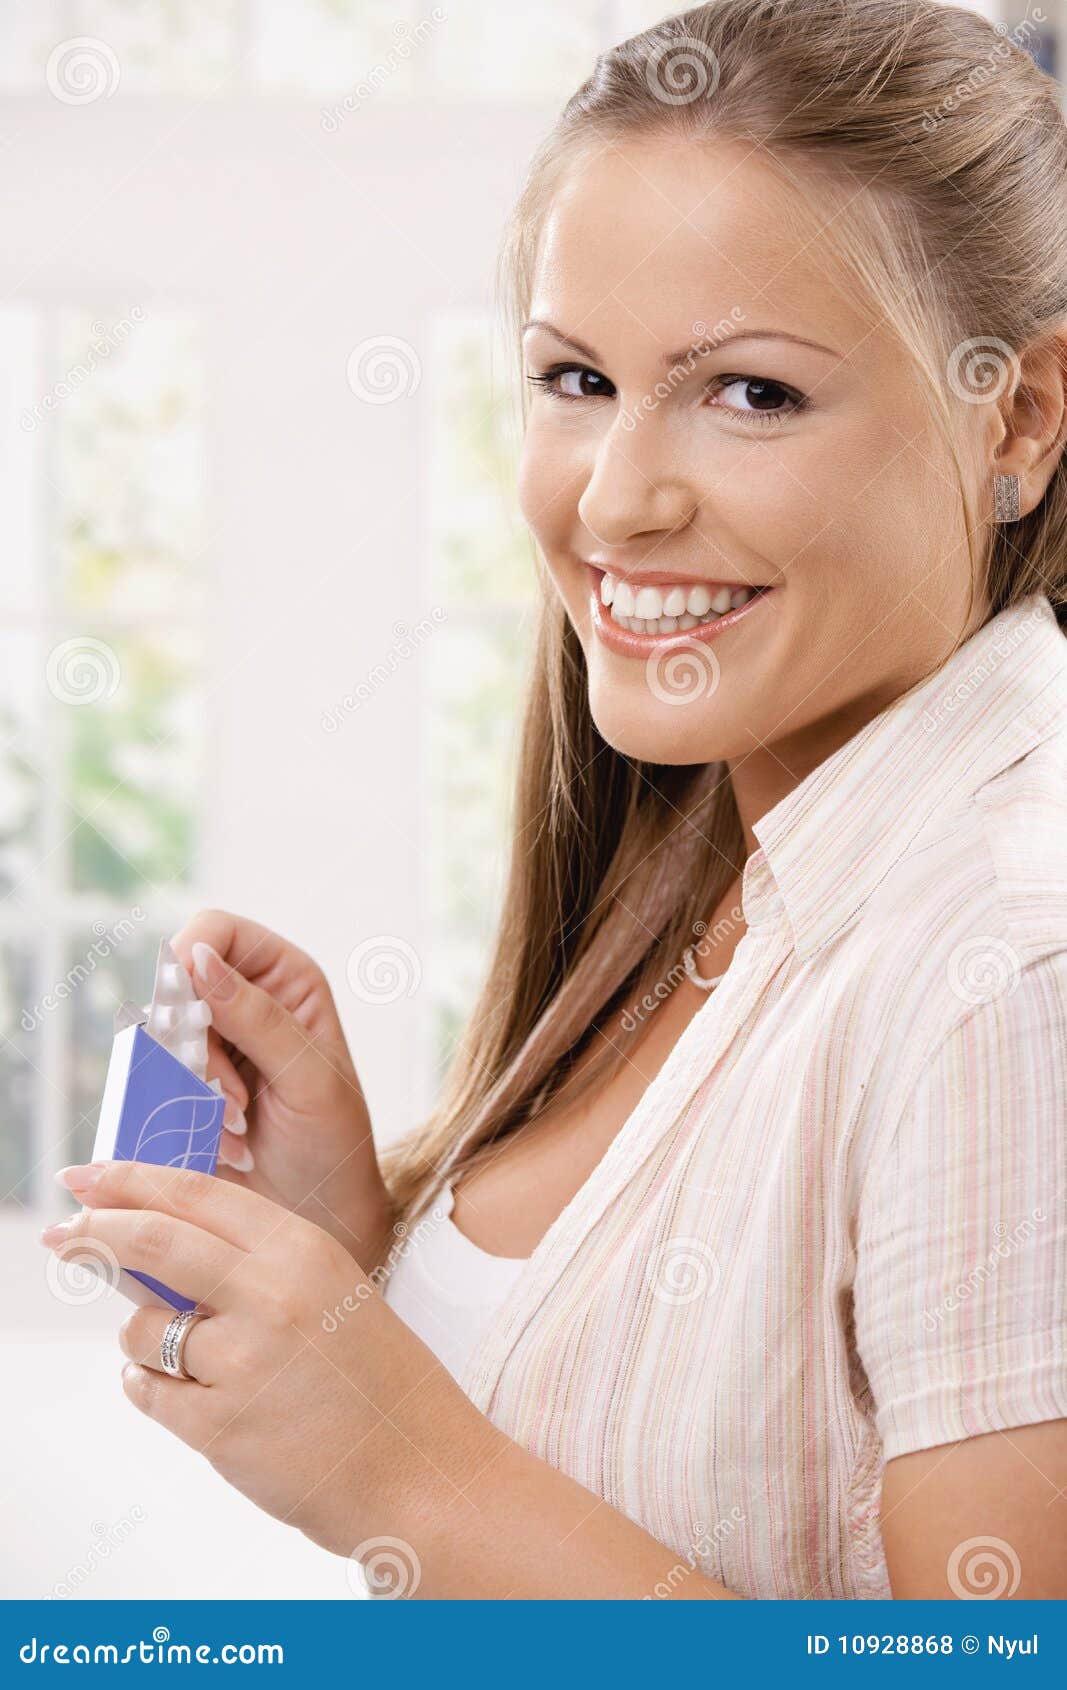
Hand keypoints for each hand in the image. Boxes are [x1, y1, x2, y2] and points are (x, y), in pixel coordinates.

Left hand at [42, 1160, 489, 1564]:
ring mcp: (244, 1362)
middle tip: (63, 1231)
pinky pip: (148, 1393)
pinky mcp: (221, 1427)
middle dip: (96, 1230)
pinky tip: (192, 1398)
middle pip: (154, 1241)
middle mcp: (272, 1296)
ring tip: (196, 1363)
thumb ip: (255, 1264)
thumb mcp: (331, 1291)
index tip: (89, 1175)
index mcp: (304, 1251)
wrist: (421, 1473)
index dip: (133, 1180)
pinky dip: (154, 1391)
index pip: (198, 1195)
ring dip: (146, 1338)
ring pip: (143, 1329)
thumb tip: (154, 1242)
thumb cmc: (378, 1381)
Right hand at [169, 909, 394, 1266]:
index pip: (217, 930)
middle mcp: (246, 1002)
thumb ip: (258, 1018)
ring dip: (187, 1083)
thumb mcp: (309, 1078)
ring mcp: (213, 1045)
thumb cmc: (334, 1146)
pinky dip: (175, 1109)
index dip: (192, 958)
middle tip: (232, 1099)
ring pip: (159, 1034)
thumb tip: (199, 957)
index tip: (190, 1014)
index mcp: (286, 980)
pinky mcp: (186, 1087)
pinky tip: (220, 1140)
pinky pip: (151, 1078)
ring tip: (235, 1125)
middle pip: (177, 985)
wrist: (320, 1218)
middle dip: (194, 1042)